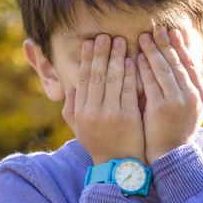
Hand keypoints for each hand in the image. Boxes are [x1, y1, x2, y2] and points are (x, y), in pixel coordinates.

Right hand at [62, 34, 144, 164]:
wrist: (119, 167)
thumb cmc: (100, 144)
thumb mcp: (79, 129)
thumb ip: (72, 109)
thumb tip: (70, 88)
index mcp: (81, 111)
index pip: (83, 79)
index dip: (86, 60)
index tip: (89, 43)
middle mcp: (93, 111)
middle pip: (97, 75)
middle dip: (101, 53)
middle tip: (105, 35)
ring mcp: (111, 114)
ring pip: (113, 80)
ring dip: (117, 58)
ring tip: (120, 41)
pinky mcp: (129, 118)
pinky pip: (129, 91)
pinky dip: (130, 74)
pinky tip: (132, 60)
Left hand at [137, 26, 202, 163]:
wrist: (171, 154)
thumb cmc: (179, 127)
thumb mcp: (197, 106)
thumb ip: (198, 84)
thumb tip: (202, 60)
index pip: (191, 62)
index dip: (181, 46)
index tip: (173, 32)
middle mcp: (194, 95)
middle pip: (178, 62)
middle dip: (166, 43)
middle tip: (156, 28)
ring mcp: (178, 101)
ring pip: (164, 68)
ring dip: (153, 50)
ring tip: (143, 37)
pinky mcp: (161, 107)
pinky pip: (151, 81)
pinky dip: (143, 67)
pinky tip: (136, 57)